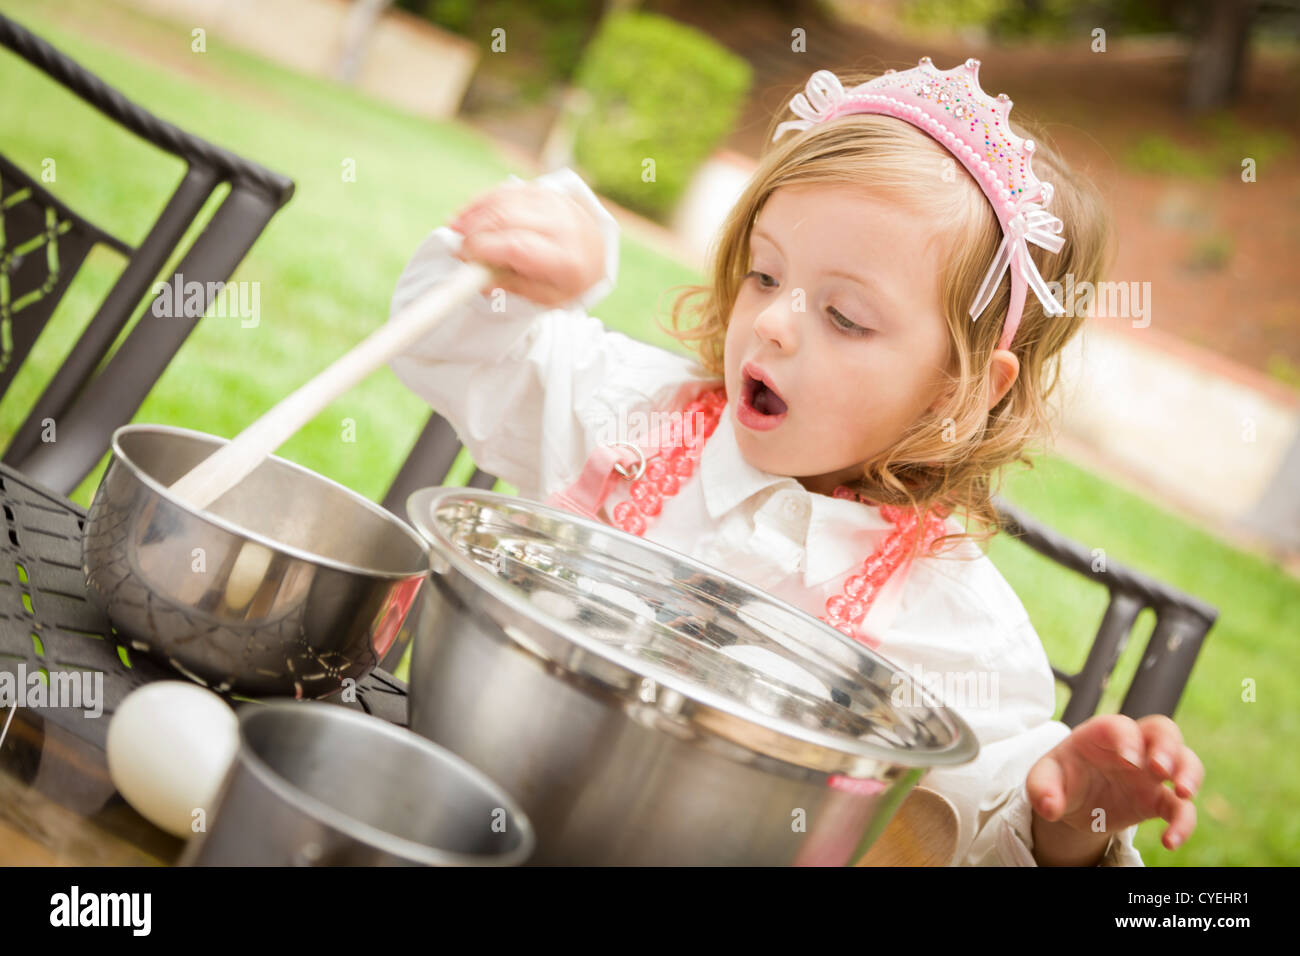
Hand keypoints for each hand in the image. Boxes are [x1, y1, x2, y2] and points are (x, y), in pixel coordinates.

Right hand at [448, 180, 606, 307]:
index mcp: (565, 258)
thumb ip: (514, 288)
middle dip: (474, 230)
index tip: (463, 256)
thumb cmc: (568, 280)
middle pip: (507, 218)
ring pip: (505, 200)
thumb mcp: (547, 297)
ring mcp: (553, 204)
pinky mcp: (544, 191)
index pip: (518, 246)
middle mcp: (562, 226)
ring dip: (474, 212)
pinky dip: (484, 200)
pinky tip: (468, 213)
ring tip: (456, 228)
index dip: (485, 248)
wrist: (596, 253)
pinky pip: (508, 190)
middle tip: (457, 246)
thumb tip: (480, 281)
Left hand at [1027, 714, 1202, 863]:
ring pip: (1185, 760)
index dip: (1127, 739)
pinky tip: (1171, 841)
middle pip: (1163, 731)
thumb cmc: (1061, 777)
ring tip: (1183, 793)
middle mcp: (1133, 747)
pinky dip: (1183, 822)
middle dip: (1168, 746)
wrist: (1073, 800)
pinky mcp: (1158, 800)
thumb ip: (1042, 789)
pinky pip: (1181, 808)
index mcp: (1102, 734)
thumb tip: (1049, 808)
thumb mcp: (1042, 779)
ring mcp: (1149, 773)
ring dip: (1189, 774)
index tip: (1128, 760)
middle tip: (1161, 769)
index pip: (1121, 726)